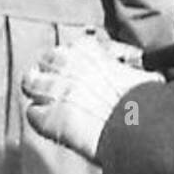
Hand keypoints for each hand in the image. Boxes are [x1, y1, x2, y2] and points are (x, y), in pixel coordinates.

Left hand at [22, 33, 161, 161]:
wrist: (136, 125)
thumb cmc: (143, 101)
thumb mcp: (138, 71)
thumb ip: (125, 64)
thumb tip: (130, 64)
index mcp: (89, 51)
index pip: (72, 48)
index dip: (75, 60)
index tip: (81, 68)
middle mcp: (67, 65)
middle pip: (46, 59)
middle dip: (50, 70)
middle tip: (57, 82)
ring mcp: (54, 90)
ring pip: (30, 82)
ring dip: (37, 90)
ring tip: (44, 98)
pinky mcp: (47, 116)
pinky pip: (32, 113)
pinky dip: (40, 118)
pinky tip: (50, 123)